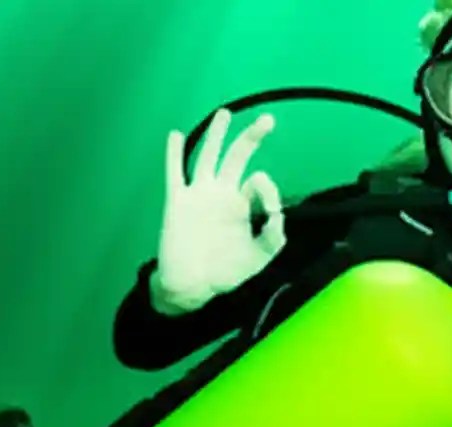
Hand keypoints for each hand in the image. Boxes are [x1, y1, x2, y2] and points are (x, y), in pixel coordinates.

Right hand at [153, 109, 286, 314]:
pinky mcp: (178, 202)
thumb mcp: (259, 257)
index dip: (267, 188)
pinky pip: (175, 173)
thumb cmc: (226, 273)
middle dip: (252, 137)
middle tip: (268, 120)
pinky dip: (173, 154)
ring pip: (208, 156)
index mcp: (242, 206)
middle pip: (237, 157)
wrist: (192, 287)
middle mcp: (222, 194)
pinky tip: (175, 135)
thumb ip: (273, 236)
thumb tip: (277, 210)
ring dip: (216, 135)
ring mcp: (199, 195)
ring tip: (225, 114)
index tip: (271, 211)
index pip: (258, 182)